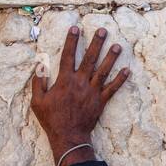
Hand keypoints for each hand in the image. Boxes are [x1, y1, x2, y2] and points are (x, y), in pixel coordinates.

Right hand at [31, 26, 129, 165]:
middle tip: (103, 30)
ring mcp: (92, 92)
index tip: (75, 28)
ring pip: (103, 71)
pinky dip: (120, 80)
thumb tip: (39, 66)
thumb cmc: (51, 119)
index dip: (71, 41)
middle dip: (96, 43)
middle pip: (89, 59)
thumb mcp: (37, 101)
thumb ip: (39, 82)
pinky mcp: (100, 101)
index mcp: (65, 80)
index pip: (68, 56)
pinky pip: (112, 89)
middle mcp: (80, 83)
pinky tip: (128, 70)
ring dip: (111, 57)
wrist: (68, 137)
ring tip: (118, 45)